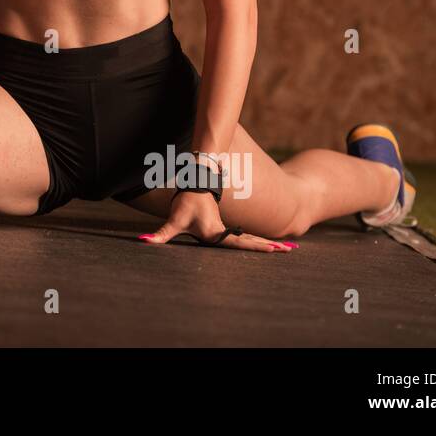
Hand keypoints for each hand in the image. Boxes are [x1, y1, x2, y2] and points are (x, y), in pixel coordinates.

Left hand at [139, 190, 294, 251]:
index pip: (239, 242)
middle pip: (250, 241)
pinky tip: (268, 245)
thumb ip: (161, 233)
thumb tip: (146, 241)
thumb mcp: (173, 221)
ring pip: (249, 238)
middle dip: (268, 246)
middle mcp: (224, 232)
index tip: (273, 248)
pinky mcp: (224, 226)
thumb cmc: (184, 204)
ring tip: (287, 248)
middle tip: (290, 250)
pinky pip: (244, 236)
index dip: (257, 246)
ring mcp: (226, 229)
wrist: (192, 185)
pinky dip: (257, 240)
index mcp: (216, 233)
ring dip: (266, 243)